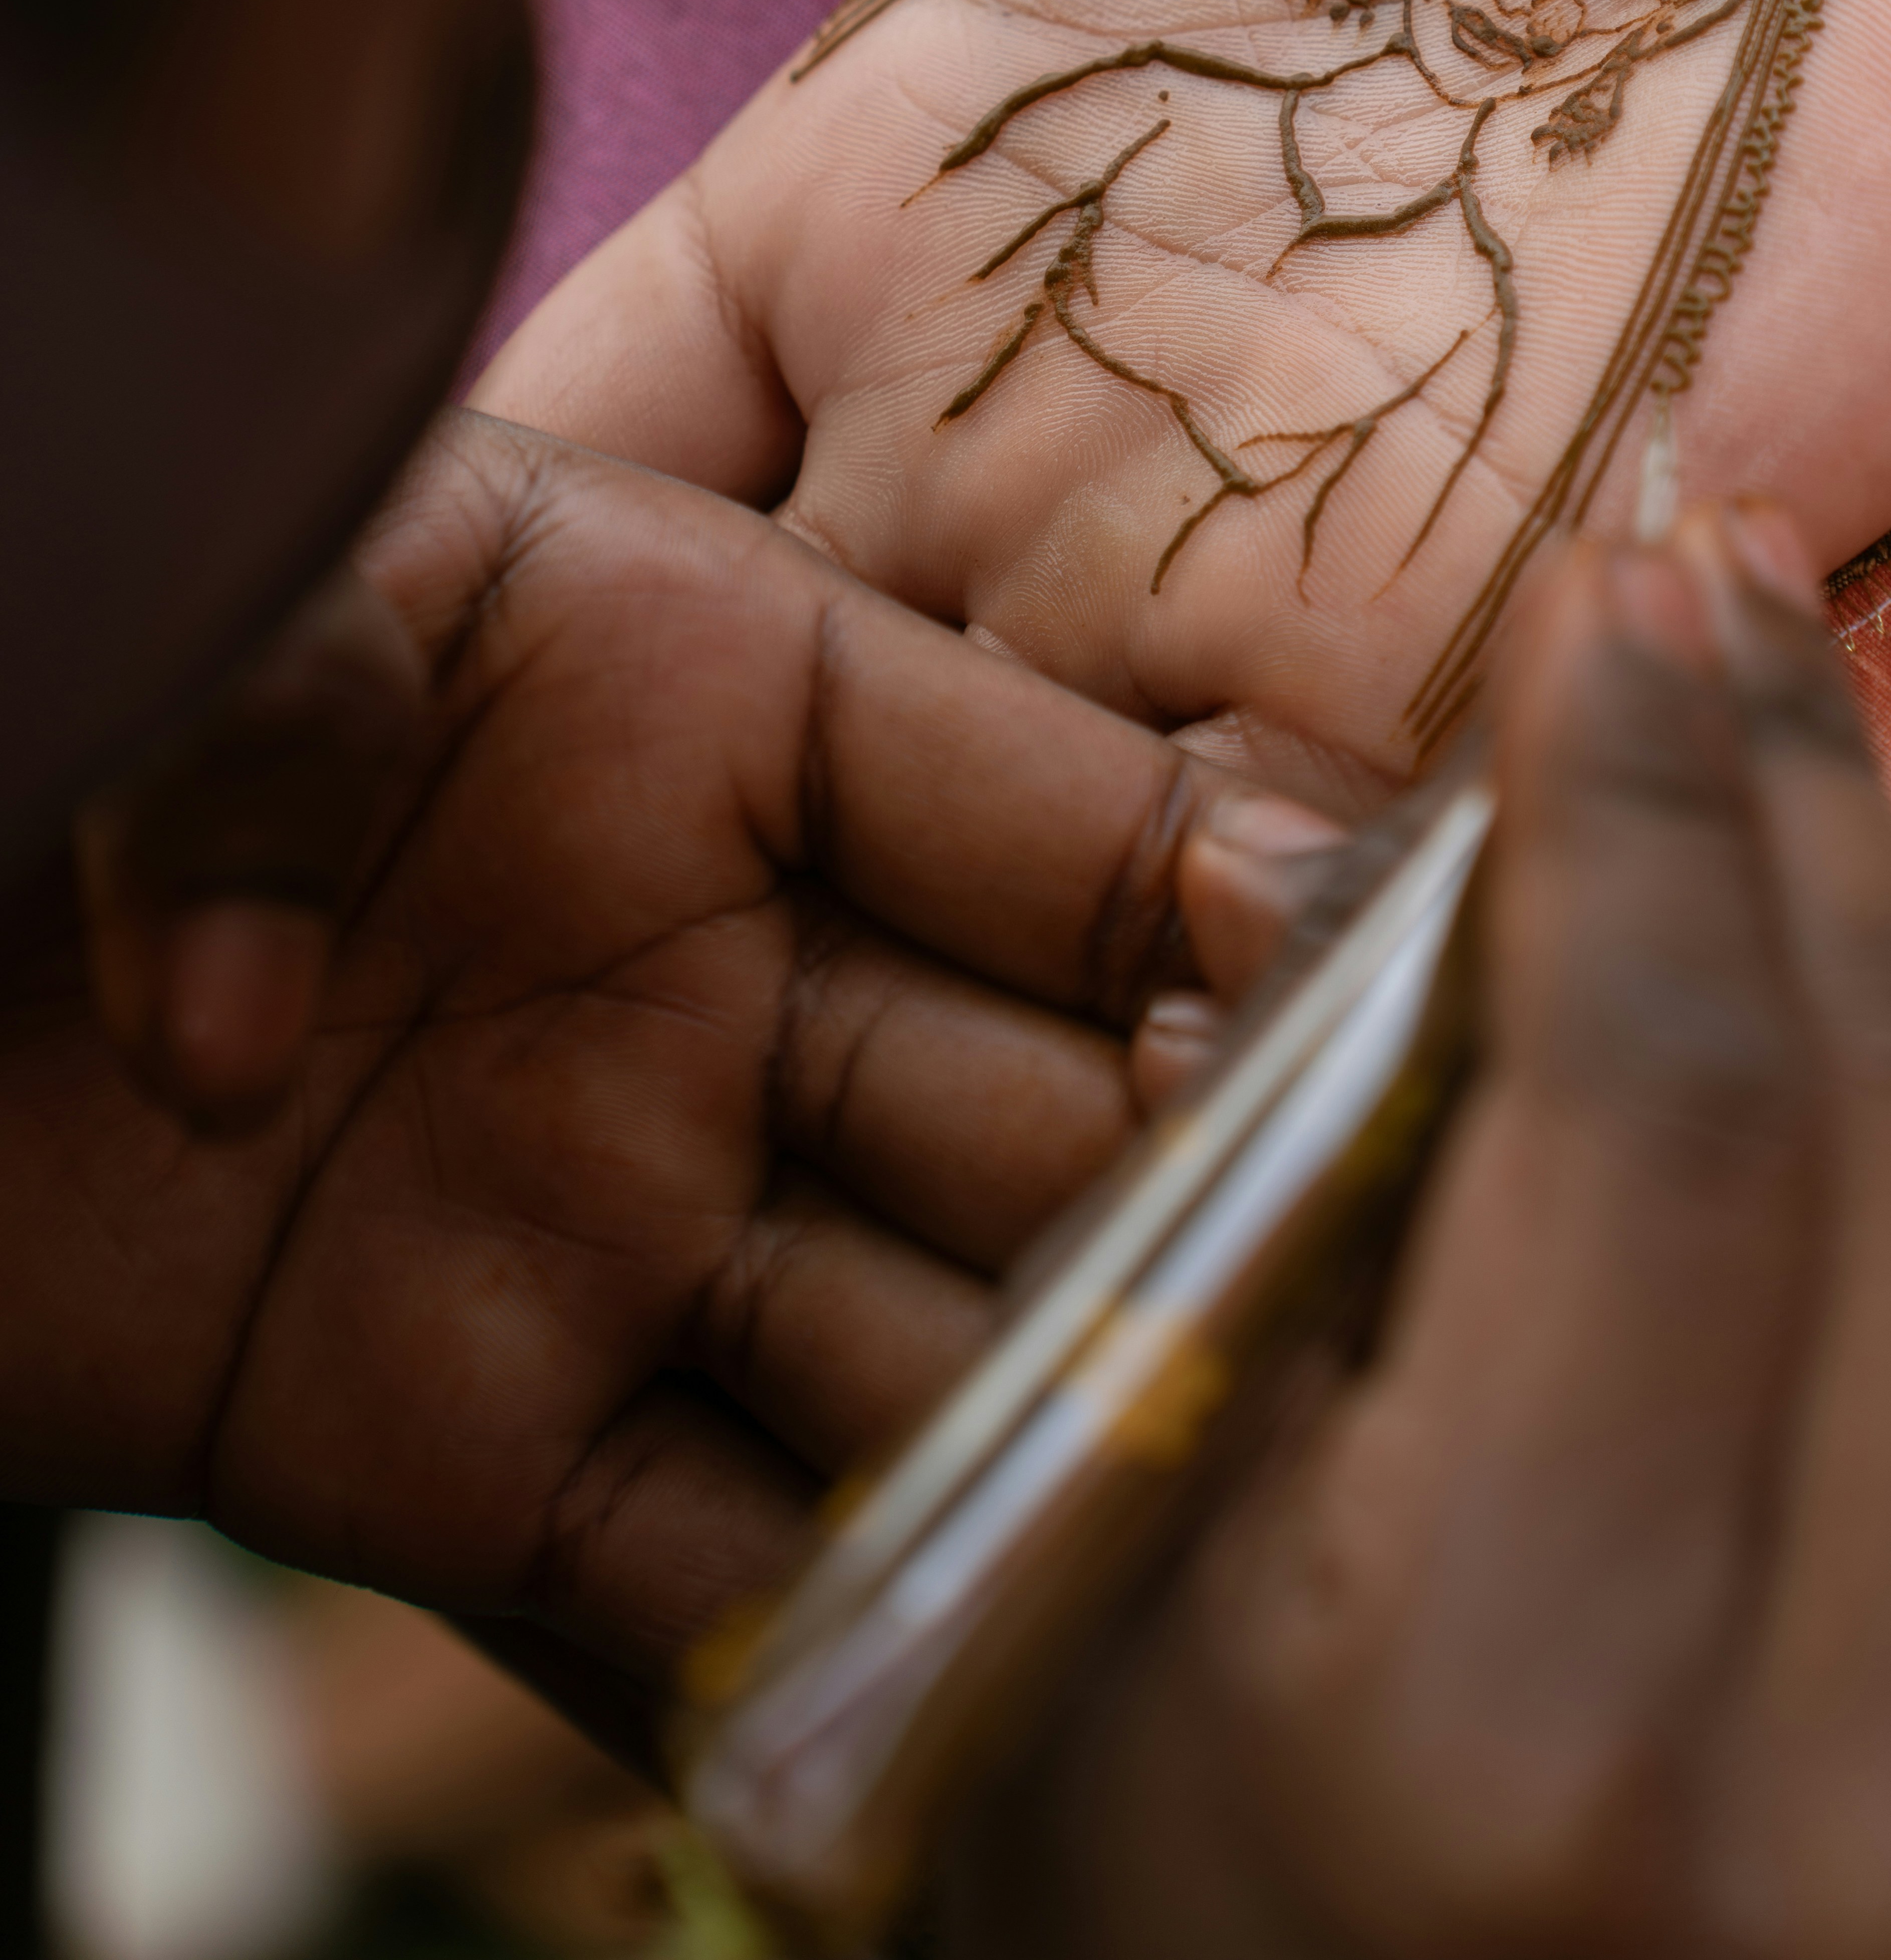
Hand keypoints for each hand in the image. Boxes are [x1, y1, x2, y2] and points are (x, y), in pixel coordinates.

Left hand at [0, 411, 1317, 1750]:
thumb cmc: (61, 642)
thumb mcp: (220, 564)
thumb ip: (268, 687)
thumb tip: (238, 1020)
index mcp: (720, 715)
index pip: (1063, 822)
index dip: (1236, 908)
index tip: (1383, 993)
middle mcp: (717, 982)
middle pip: (1036, 1121)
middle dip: (1187, 1215)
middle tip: (1342, 1310)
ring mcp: (610, 1226)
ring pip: (910, 1363)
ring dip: (1046, 1451)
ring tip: (1207, 1533)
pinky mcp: (461, 1447)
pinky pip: (691, 1565)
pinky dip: (822, 1644)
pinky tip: (967, 1702)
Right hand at [943, 505, 1890, 1959]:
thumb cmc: (1148, 1929)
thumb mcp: (1094, 1600)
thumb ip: (1248, 1252)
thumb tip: (1366, 887)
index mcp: (1526, 1703)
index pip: (1653, 1108)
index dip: (1632, 798)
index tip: (1603, 574)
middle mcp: (1835, 1764)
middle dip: (1796, 776)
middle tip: (1719, 552)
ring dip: (1862, 924)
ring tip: (1756, 714)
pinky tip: (1785, 1051)